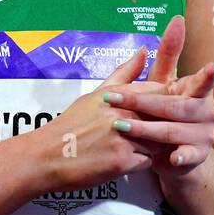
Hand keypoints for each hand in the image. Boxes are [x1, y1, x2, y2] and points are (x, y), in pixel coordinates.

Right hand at [34, 46, 161, 192]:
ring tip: (136, 147)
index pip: (159, 92)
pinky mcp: (122, 161)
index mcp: (117, 94)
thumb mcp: (95, 95)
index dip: (166, 102)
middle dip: (164, 125)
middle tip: (160, 131)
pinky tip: (126, 161)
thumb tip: (144, 50)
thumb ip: (124, 74)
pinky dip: (140, 163)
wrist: (47, 155)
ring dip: (152, 146)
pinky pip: (148, 162)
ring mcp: (123, 137)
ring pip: (158, 142)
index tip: (165, 110)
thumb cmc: (70, 125)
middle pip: (163, 117)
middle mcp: (121, 112)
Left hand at [96, 16, 213, 176]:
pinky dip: (180, 158)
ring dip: (146, 129)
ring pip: (173, 131)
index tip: (212, 67)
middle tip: (115, 98)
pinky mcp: (196, 156)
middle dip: (143, 102)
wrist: (178, 154)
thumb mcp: (165, 82)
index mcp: (199, 92)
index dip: (207, 76)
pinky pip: (186, 157)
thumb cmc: (168, 113)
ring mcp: (204, 135)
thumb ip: (169, 53)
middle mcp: (207, 112)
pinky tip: (170, 158)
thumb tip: (177, 19)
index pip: (203, 82)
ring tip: (121, 126)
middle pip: (175, 107)